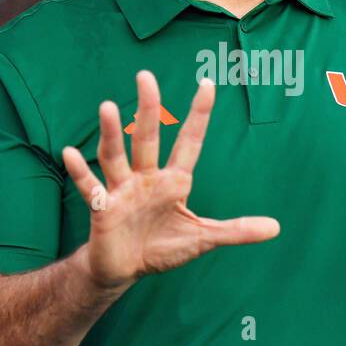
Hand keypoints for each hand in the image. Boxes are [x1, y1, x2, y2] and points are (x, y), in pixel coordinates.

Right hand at [63, 71, 279, 289]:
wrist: (123, 270)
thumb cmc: (161, 248)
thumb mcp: (202, 238)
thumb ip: (236, 231)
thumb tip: (276, 228)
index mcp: (173, 181)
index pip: (189, 141)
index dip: (199, 115)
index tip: (208, 83)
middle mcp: (146, 178)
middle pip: (147, 138)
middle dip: (148, 109)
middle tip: (146, 76)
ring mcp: (122, 190)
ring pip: (116, 156)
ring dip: (111, 133)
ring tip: (106, 106)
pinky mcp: (103, 208)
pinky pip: (90, 187)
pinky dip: (80, 171)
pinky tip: (69, 152)